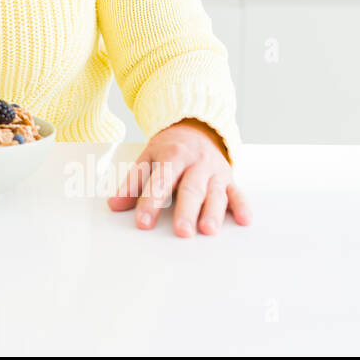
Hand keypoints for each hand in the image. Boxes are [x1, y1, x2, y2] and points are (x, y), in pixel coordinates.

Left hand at [106, 118, 251, 236]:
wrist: (197, 128)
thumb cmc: (170, 148)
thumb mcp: (148, 157)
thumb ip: (133, 181)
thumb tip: (115, 205)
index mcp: (173, 156)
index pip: (160, 181)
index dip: (151, 202)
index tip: (143, 223)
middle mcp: (196, 164)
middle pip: (191, 189)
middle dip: (186, 211)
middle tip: (182, 232)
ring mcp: (215, 172)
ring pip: (215, 193)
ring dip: (213, 212)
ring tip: (208, 231)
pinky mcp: (230, 179)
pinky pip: (238, 193)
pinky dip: (242, 207)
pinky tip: (244, 220)